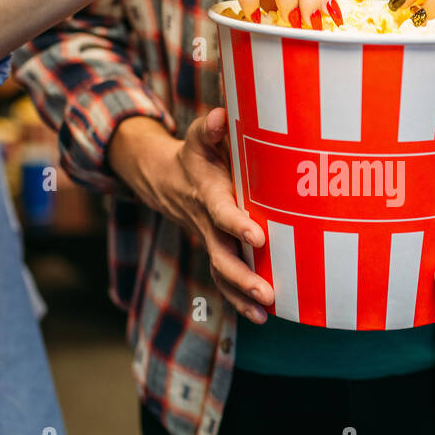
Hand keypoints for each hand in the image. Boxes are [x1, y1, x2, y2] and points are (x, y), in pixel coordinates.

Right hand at [110, 111, 272, 322]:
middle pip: (221, 254)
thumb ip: (210, 128)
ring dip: (242, 294)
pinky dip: (238, 301)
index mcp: (208, 193)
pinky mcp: (214, 251)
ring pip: (221, 272)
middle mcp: (206, 222)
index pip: (222, 211)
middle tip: (267, 292)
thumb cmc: (197, 154)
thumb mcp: (199, 137)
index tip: (258, 238)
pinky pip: (223, 280)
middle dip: (242, 276)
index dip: (237, 224)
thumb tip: (222, 117)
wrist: (167, 179)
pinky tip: (262, 317)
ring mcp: (208, 240)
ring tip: (266, 311)